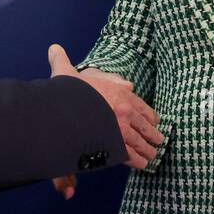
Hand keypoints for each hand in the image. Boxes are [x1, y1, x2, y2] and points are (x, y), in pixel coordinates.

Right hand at [47, 47, 162, 198]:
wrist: (65, 108)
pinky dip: (137, 160)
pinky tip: (141, 164)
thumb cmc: (67, 90)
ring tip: (152, 156)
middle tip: (159, 140)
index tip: (155, 120)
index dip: (148, 114)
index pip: (139, 104)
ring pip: (140, 141)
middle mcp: (125, 110)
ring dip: (147, 150)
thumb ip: (62, 61)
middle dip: (152, 134)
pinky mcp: (115, 145)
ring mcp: (122, 129)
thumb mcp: (66, 72)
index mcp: (119, 92)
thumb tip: (54, 48)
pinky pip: (130, 154)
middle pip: (144, 125)